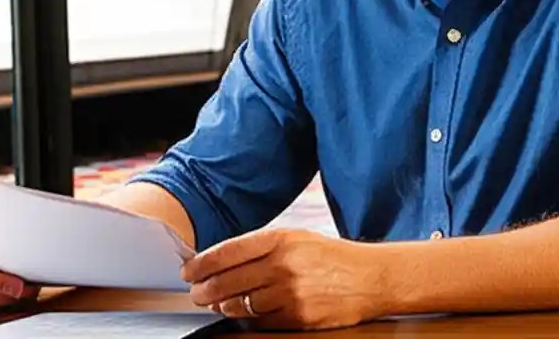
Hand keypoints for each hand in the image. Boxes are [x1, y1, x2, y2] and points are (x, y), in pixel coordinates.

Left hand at [181, 228, 383, 330]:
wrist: (369, 278)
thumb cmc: (329, 257)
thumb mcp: (295, 238)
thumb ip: (259, 247)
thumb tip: (220, 261)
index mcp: (279, 239)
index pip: (227, 252)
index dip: (201, 264)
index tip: (189, 271)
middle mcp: (282, 264)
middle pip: (227, 281)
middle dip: (205, 290)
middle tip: (196, 293)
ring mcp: (290, 293)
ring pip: (240, 304)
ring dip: (222, 306)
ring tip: (216, 304)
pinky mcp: (298, 316)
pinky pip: (261, 321)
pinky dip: (247, 319)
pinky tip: (243, 314)